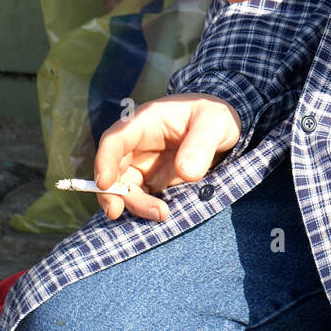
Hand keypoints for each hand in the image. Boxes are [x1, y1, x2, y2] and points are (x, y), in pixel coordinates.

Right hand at [93, 94, 241, 221]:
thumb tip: (186, 173)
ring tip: (162, 213)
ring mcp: (144, 163)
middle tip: (116, 212)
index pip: (115, 139)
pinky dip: (144, 208)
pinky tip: (162, 213)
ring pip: (125, 187)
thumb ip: (201, 144)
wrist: (225, 129)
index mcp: (146, 121)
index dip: (105, 160)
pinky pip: (140, 197)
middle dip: (111, 191)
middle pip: (113, 168)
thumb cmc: (216, 117)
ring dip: (134, 204)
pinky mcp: (153, 181)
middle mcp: (138, 143)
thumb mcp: (215, 123)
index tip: (106, 183)